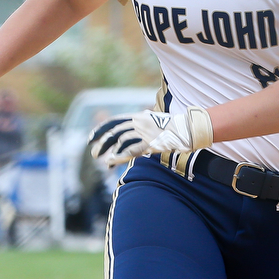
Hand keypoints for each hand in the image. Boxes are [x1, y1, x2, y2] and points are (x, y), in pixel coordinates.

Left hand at [90, 107, 212, 166]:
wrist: (187, 128)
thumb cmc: (172, 127)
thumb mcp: (153, 122)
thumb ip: (140, 126)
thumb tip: (130, 134)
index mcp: (138, 116)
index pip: (114, 121)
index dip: (100, 130)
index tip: (90, 138)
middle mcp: (139, 122)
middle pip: (115, 131)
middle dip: (102, 143)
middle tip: (94, 153)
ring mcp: (145, 132)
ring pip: (121, 141)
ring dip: (110, 152)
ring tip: (104, 161)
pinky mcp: (151, 142)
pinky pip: (131, 150)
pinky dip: (120, 156)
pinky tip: (112, 161)